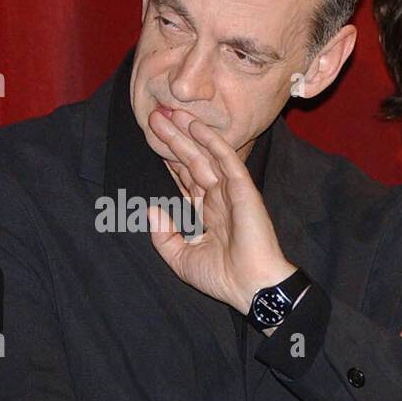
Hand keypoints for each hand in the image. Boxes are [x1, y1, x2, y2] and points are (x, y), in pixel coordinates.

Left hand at [145, 107, 294, 312]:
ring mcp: (231, 192)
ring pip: (206, 155)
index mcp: (206, 214)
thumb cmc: (222, 278)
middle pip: (192, 162)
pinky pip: (226, 160)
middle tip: (155, 118)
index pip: (185, 180)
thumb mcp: (182, 259)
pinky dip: (211, 142)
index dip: (170, 161)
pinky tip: (196, 126)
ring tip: (170, 113)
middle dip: (174, 140)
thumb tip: (150, 209)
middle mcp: (218, 198)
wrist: (251, 287)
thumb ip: (164, 236)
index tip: (153, 142)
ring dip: (189, 134)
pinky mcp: (243, 189)